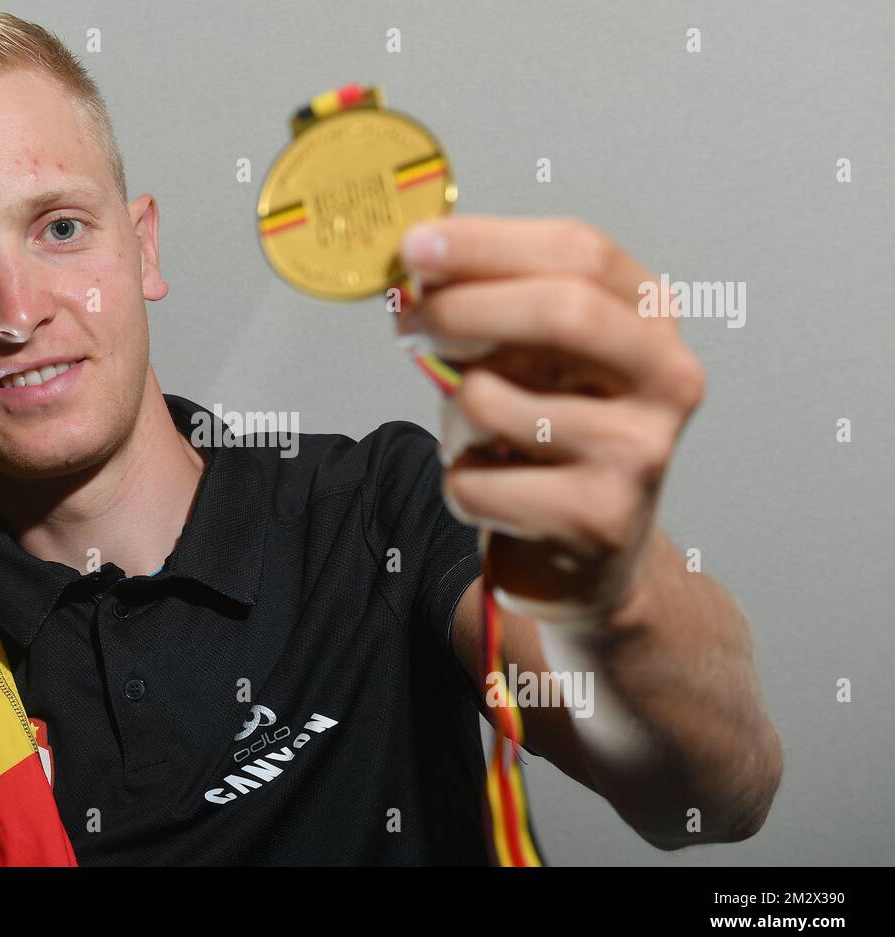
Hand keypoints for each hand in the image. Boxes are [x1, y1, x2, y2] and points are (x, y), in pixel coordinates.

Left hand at [396, 215, 705, 621]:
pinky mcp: (600, 518)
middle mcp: (665, 377)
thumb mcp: (522, 358)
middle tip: (409, 324)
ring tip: (474, 436)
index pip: (580, 251)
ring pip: (497, 402)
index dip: (488, 243)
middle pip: (563, 311)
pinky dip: (458, 484)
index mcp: (649, 318)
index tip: (415, 245)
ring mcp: (640, 450)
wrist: (586, 557)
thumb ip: (482, 308)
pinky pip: (478, 481)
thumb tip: (414, 266)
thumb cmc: (545, 441)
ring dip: (453, 415)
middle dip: (464, 310)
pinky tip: (494, 492)